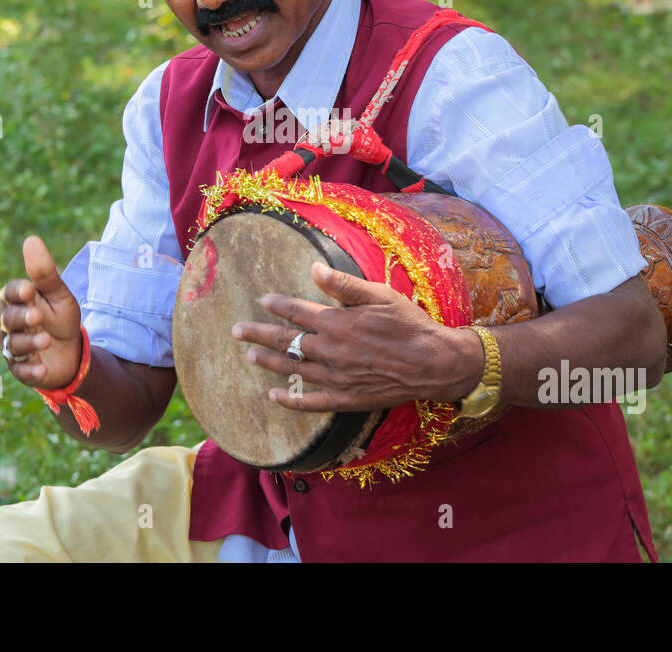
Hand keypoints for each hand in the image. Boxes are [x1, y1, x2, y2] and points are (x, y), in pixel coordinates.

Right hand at [0, 236, 83, 390]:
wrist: (72, 352)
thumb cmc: (61, 318)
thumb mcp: (59, 295)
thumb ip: (46, 273)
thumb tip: (31, 239)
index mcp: (17, 302)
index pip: (9, 293)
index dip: (17, 293)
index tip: (29, 290)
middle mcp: (9, 324)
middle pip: (8, 320)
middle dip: (23, 318)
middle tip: (38, 316)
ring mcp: (13, 348)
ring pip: (13, 345)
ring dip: (29, 343)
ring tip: (46, 339)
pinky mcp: (22, 370)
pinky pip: (21, 371)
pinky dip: (31, 371)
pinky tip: (43, 369)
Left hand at [231, 261, 482, 412]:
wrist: (434, 363)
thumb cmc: (409, 324)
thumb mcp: (380, 295)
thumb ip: (344, 284)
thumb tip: (314, 269)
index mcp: (338, 322)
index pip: (298, 312)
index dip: (277, 305)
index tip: (262, 300)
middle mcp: (331, 351)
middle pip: (287, 341)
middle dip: (259, 334)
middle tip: (237, 331)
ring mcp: (336, 378)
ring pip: (293, 370)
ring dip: (268, 363)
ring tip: (250, 357)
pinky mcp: (346, 398)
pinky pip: (310, 402)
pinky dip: (290, 400)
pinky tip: (274, 396)